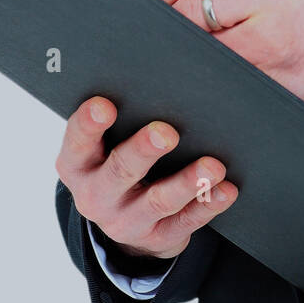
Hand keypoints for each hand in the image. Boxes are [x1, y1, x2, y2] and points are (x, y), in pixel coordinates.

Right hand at [55, 97, 237, 260]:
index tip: (106, 105)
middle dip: (143, 151)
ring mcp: (125, 221)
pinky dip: (207, 205)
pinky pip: (185, 222)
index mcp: (78, 163)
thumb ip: (123, 112)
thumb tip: (159, 65)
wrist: (127, 218)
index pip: (78, 141)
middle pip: (120, 171)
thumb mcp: (106, 142)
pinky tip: (226, 190)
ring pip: (158, 201)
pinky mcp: (157, 238)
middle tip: (167, 132)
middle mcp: (95, 195)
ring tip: (212, 166)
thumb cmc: (119, 158)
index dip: (89, 124)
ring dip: (187, 182)